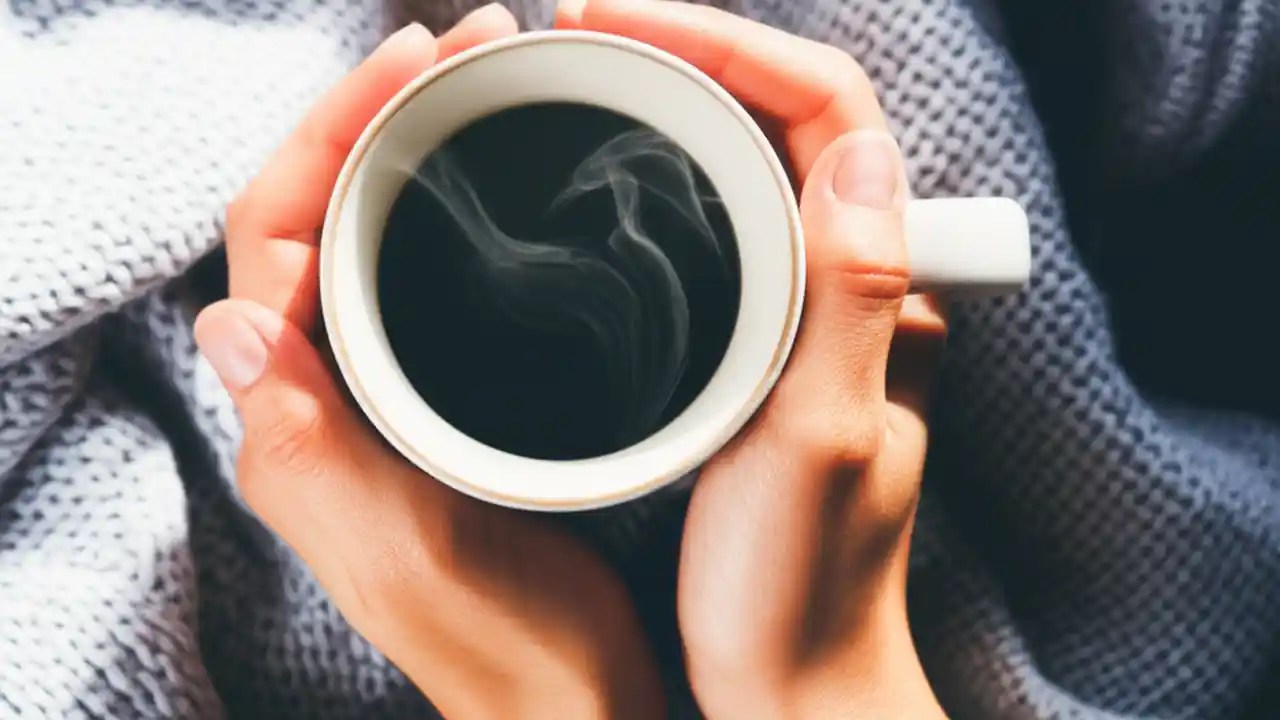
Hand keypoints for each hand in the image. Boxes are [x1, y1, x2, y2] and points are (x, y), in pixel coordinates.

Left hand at [195, 9, 664, 718]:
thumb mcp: (415, 555)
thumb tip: (229, 322)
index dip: (329, 129)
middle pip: (317, 216)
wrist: (574, 705)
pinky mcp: (443, 406)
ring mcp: (384, 400)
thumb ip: (317, 452)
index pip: (274, 235)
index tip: (419, 59)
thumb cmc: (510, 646)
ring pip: (372, 239)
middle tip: (473, 44)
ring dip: (416, 149)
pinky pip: (423, 279)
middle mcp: (327, 402)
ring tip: (492, 86)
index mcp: (300, 427)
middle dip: (377, 113)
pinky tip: (515, 186)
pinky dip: (459, 210)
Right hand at [560, 2, 947, 717]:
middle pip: (786, 117)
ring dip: (675, 105)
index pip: (827, 110)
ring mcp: (805, 315)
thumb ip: (850, 297)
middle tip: (582, 37)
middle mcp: (853, 288)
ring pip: (749, 165)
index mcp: (881, 293)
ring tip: (583, 79)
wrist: (788, 677)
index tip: (617, 24)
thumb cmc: (800, 585)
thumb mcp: (820, 440)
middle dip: (690, 51)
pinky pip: (722, 225)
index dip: (729, 43)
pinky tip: (607, 179)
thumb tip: (856, 150)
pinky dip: (666, 178)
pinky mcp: (760, 349)